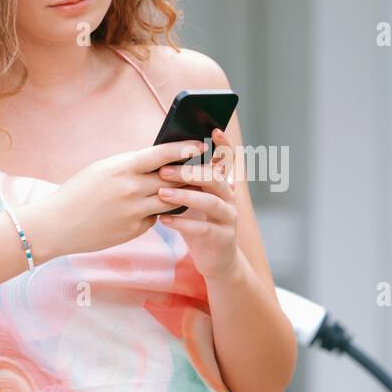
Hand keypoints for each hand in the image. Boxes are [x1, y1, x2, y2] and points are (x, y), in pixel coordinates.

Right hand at [29, 138, 205, 258]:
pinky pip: (157, 218)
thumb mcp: (102, 169)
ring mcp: (134, 211)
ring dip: (182, 194)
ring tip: (193, 187)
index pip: (162, 154)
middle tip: (205, 166)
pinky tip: (163, 207)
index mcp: (122, 167)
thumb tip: (156, 161)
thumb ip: (130, 165)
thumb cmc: (77, 192)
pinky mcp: (134, 229)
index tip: (199, 144)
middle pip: (173, 178)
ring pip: (171, 200)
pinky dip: (160, 211)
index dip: (184, 148)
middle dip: (190, 173)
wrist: (56, 225)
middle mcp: (131, 189)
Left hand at [156, 126, 240, 280]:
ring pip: (211, 202)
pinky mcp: (222, 238)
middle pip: (214, 178)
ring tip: (162, 193)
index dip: (223, 145)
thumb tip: (166, 158)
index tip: (213, 130)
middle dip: (189, 172)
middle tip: (164, 171)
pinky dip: (183, 223)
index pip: (226, 159)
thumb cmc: (199, 224)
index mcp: (222, 184)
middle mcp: (229, 197)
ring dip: (186, 196)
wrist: (216, 260)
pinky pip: (203, 228)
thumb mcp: (194, 200)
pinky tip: (164, 221)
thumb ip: (187, 182)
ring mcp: (228, 218)